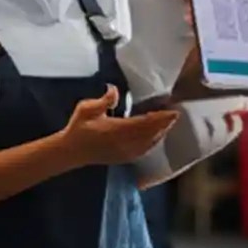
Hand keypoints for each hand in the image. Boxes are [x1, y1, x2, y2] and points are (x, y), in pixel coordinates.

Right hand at [62, 85, 178, 165]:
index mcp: (116, 129)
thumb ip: (103, 100)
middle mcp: (123, 142)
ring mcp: (124, 152)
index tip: (171, 111)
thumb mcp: (86, 109)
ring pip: (148, 143)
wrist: (71, 151)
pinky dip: (153, 143)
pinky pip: (143, 151)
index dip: (159, 118)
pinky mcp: (123, 158)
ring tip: (169, 124)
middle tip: (175, 115)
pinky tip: (157, 137)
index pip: (144, 123)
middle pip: (150, 133)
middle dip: (164, 124)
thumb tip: (115, 90)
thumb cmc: (78, 128)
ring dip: (160, 133)